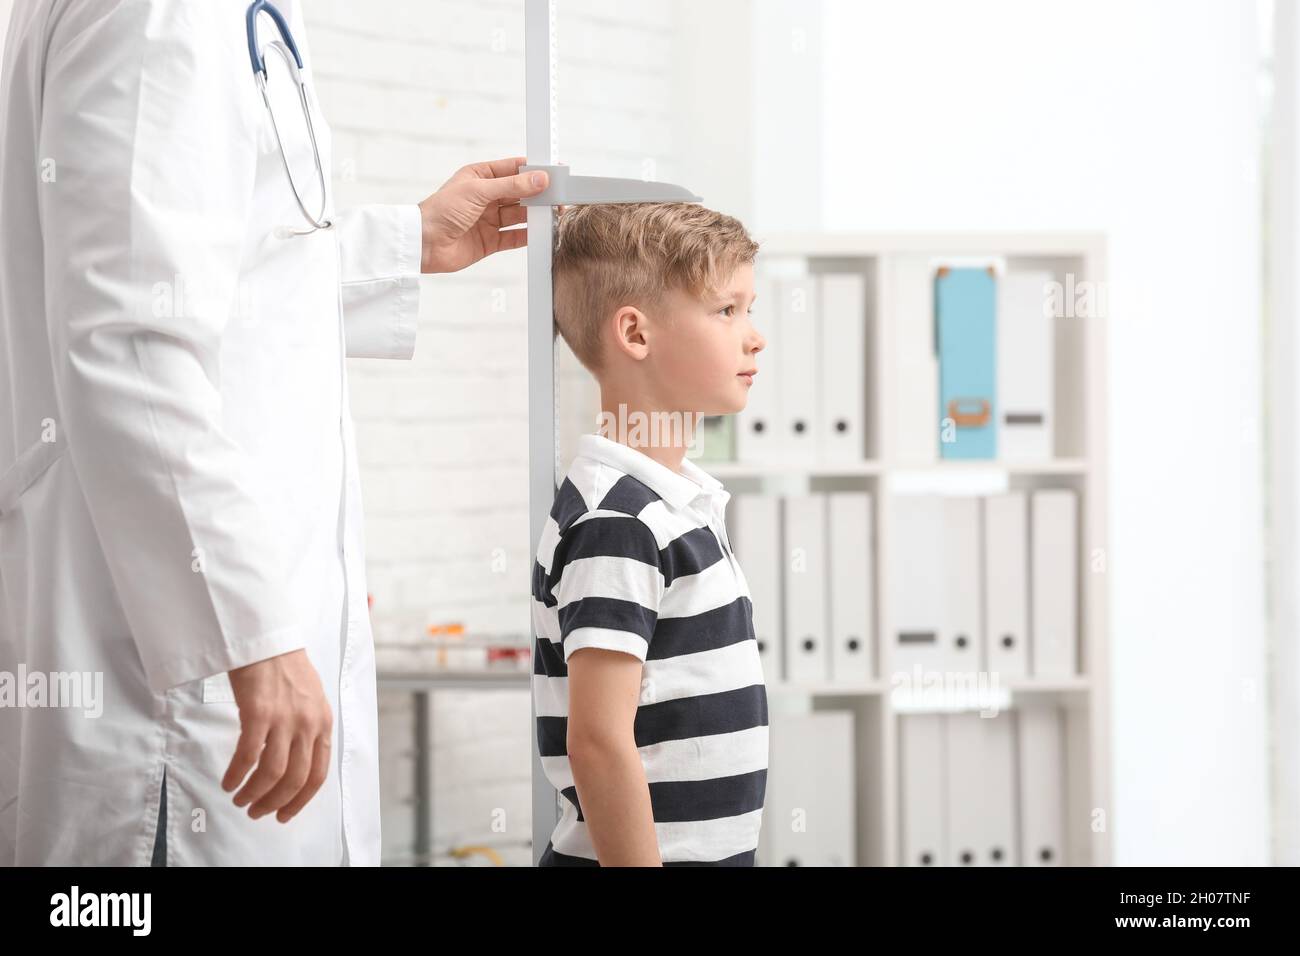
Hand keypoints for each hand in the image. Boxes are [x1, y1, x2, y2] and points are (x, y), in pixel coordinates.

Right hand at [221, 648, 333, 823]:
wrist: (267, 640)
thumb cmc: (284, 668)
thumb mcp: (310, 699)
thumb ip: (307, 728)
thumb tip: (294, 761)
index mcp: (323, 723)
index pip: (318, 773)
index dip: (301, 800)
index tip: (285, 814)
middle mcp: (308, 724)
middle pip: (295, 779)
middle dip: (275, 802)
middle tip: (257, 812)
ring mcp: (285, 719)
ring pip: (273, 773)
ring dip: (255, 793)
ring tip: (240, 799)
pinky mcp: (260, 713)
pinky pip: (248, 756)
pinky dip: (237, 774)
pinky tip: (229, 781)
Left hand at [417, 156, 551, 273]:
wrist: (424, 244)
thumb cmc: (441, 210)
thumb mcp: (478, 191)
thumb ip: (512, 186)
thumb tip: (539, 178)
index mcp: (480, 177)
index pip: (513, 169)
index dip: (534, 170)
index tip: (554, 172)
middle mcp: (486, 197)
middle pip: (520, 193)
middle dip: (539, 194)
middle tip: (559, 196)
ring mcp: (489, 219)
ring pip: (520, 214)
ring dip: (536, 215)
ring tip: (553, 214)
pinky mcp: (490, 241)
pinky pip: (515, 237)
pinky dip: (529, 235)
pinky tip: (542, 233)